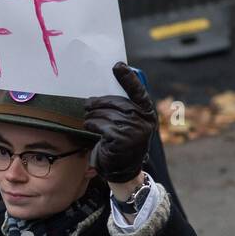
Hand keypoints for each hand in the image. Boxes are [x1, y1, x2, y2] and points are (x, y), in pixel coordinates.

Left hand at [83, 62, 156, 184]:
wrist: (122, 170)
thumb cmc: (121, 143)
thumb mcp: (127, 125)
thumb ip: (122, 109)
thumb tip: (96, 97)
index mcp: (147, 113)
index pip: (138, 91)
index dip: (128, 78)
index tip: (117, 65)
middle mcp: (144, 120)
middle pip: (116, 102)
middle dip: (98, 102)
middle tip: (87, 104)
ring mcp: (134, 130)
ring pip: (105, 114)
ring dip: (93, 116)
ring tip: (89, 120)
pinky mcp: (122, 139)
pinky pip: (101, 125)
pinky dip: (92, 125)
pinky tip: (90, 128)